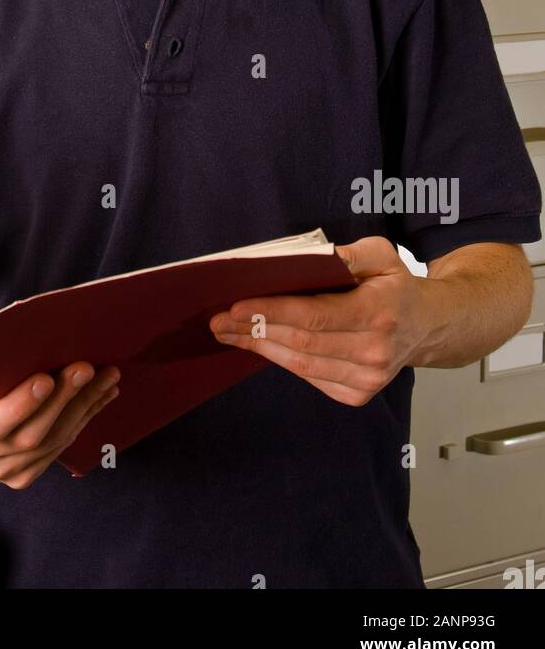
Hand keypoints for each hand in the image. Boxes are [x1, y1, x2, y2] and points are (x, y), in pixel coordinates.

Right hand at [0, 311, 120, 486]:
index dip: (19, 406)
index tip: (44, 377)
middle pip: (31, 434)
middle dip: (64, 399)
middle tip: (85, 367)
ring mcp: (8, 464)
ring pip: (53, 440)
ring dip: (84, 407)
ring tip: (105, 376)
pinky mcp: (28, 464)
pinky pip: (62, 445)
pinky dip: (86, 419)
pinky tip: (102, 395)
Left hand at [208, 237, 431, 405]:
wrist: (428, 326)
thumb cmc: (397, 285)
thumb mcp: (381, 254)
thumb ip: (348, 254)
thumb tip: (309, 260)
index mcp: (378, 312)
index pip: (315, 316)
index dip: (273, 312)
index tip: (237, 306)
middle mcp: (374, 351)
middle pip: (301, 343)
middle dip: (254, 330)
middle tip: (219, 319)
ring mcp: (367, 378)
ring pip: (301, 365)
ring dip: (260, 347)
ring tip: (228, 332)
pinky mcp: (358, 394)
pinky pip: (310, 376)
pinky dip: (281, 359)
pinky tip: (259, 344)